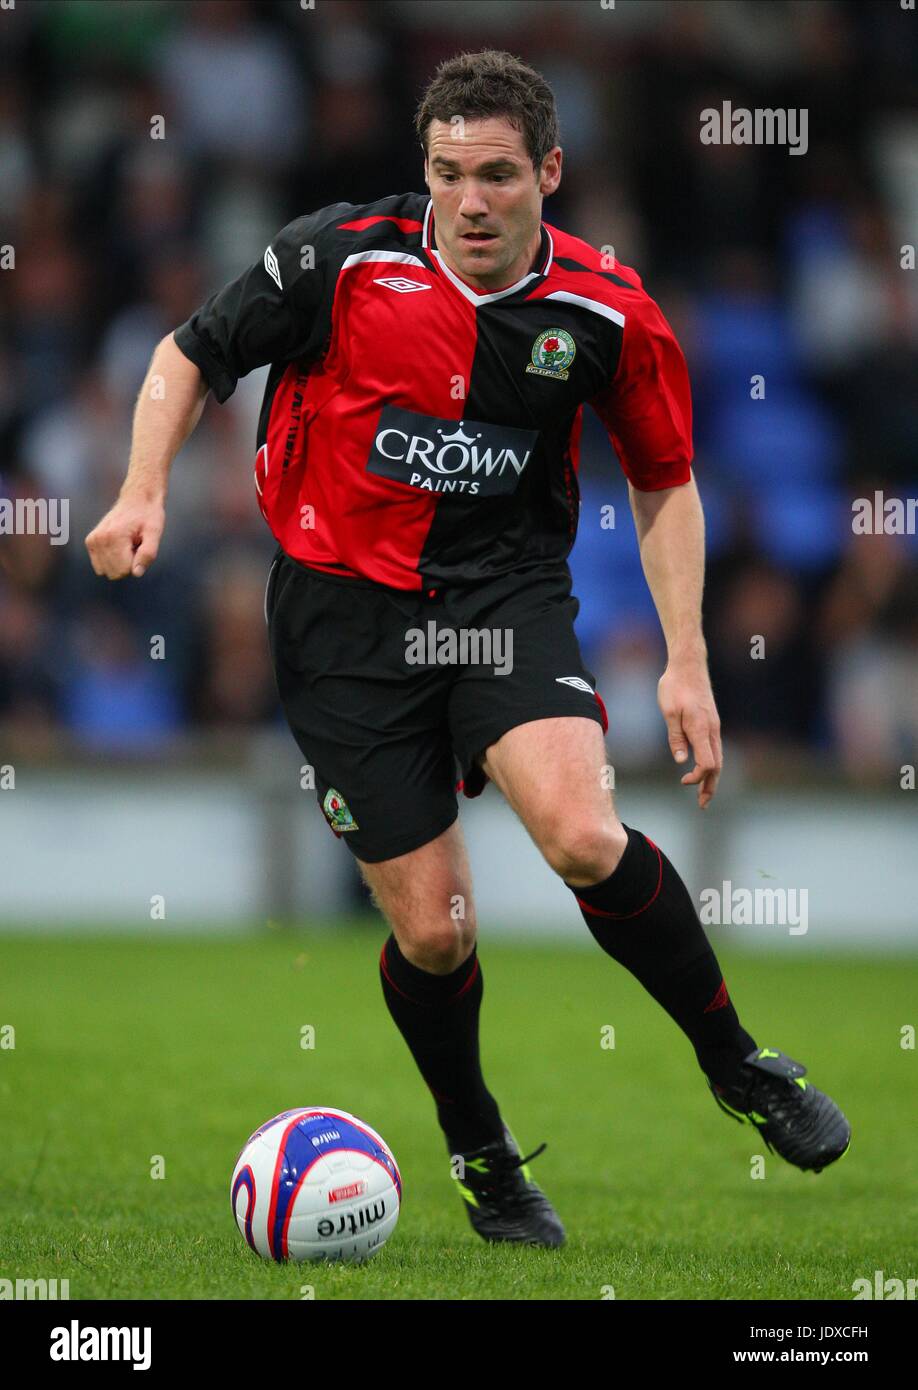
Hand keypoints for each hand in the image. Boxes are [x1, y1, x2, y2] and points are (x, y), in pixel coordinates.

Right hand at [85, 492, 164, 578]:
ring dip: (119, 562)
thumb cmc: (148, 514)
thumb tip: (137, 573)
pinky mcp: (90, 542)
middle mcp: (99, 539)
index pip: (124, 571)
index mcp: (114, 537)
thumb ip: (148, 554)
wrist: (136, 498)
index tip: (140, 547)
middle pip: (114, 573)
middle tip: (134, 546)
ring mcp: (92, 540)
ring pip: (106, 571)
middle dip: (127, 564)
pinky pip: (100, 566)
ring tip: (127, 545)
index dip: (136, 564)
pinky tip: (119, 546)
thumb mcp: (155, 532)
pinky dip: (111, 560)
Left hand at [657, 658, 722, 808]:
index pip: (707, 763)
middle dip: (710, 786)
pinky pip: (714, 748)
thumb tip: (680, 761)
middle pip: (717, 765)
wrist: (688, 664)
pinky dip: (711, 763)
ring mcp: (714, 725)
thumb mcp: (669, 712)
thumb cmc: (675, 686)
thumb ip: (675, 737)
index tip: (682, 780)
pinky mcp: (711, 721)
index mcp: (701, 729)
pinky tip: (703, 768)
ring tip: (704, 792)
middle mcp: (712, 729)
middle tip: (702, 804)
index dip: (698, 778)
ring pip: (718, 757)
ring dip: (711, 777)